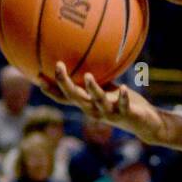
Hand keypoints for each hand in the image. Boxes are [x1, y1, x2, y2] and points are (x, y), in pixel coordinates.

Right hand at [39, 62, 163, 144]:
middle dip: (64, 82)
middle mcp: (93, 110)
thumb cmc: (123, 103)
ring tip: (88, 75)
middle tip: (58, 65)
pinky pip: (122, 105)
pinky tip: (123, 87)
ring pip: (97, 101)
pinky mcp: (125, 114)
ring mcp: (108, 113)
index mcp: (87, 104)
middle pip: (74, 97)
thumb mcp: (107, 90)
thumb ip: (97, 79)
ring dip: (92, 89)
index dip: (50, 88)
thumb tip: (88, 58)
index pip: (64, 97)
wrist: (144, 123)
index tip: (37, 75)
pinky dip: (122, 97)